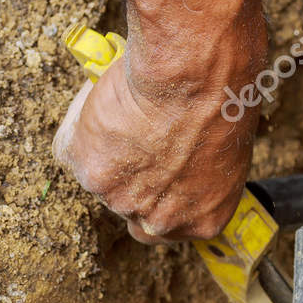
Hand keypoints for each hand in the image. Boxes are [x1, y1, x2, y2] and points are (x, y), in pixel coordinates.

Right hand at [53, 5, 267, 243]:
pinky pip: (72, 145)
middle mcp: (160, 222)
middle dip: (128, 173)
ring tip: (128, 107)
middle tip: (135, 133)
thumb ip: (199, 168)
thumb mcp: (229, 146)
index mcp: (203, 220)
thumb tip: (184, 154)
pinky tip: (107, 100)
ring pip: (98, 173)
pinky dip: (81, 121)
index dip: (157, 195)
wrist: (195, 77)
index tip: (155, 168)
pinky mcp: (86, 168)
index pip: (168, 225)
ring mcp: (118, 199)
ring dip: (105, 145)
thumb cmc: (224, 99)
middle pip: (130, 205)